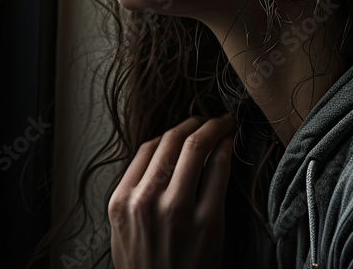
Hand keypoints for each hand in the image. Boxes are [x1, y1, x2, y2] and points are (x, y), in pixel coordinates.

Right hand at [108, 113, 235, 268]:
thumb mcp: (123, 233)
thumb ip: (134, 197)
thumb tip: (158, 163)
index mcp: (122, 202)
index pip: (147, 150)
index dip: (170, 134)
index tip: (184, 131)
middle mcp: (146, 201)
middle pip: (171, 143)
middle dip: (194, 124)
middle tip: (209, 119)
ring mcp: (177, 210)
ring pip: (195, 150)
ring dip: (213, 129)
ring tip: (223, 124)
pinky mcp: (208, 222)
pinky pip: (218, 173)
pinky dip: (226, 152)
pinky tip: (230, 145)